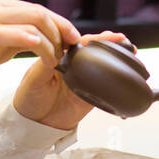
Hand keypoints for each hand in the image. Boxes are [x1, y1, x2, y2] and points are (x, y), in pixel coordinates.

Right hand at [0, 0, 80, 104]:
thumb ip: (20, 32)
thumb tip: (50, 34)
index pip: (38, 8)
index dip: (60, 22)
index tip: (74, 38)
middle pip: (40, 12)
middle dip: (61, 30)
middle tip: (69, 49)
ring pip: (35, 23)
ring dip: (52, 43)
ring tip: (56, 60)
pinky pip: (22, 36)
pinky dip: (39, 46)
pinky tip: (46, 58)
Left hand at [14, 30, 131, 129]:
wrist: (34, 124)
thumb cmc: (29, 98)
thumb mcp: (34, 78)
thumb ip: (47, 64)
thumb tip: (58, 53)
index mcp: (60, 56)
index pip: (79, 42)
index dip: (93, 38)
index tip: (104, 35)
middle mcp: (75, 66)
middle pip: (96, 50)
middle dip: (110, 43)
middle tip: (122, 39)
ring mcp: (85, 80)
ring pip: (104, 65)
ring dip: (117, 57)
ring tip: (129, 50)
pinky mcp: (92, 96)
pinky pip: (107, 86)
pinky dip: (117, 79)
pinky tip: (126, 72)